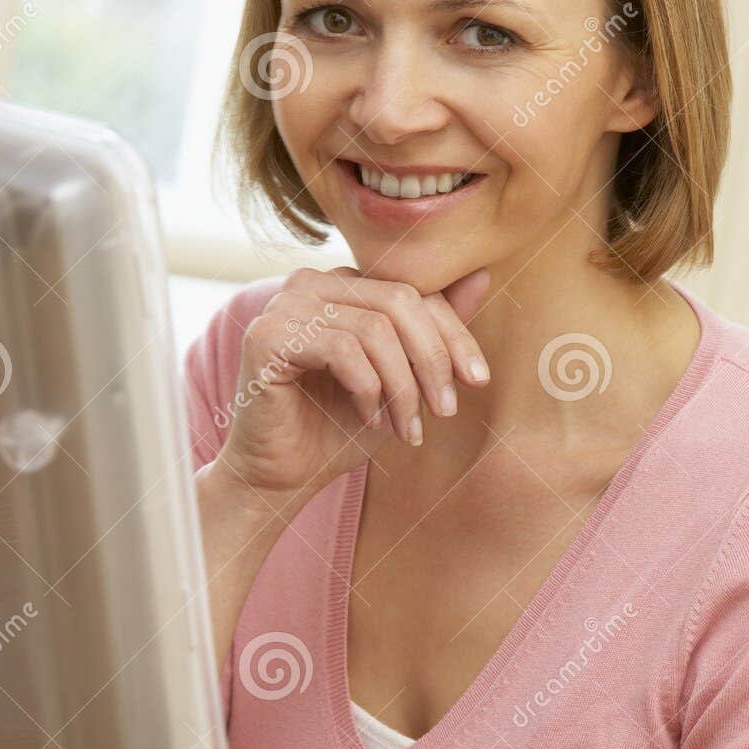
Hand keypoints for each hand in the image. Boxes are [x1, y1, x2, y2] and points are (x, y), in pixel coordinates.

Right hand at [217, 263, 491, 496]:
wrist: (282, 474)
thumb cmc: (339, 426)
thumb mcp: (402, 378)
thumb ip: (435, 330)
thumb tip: (482, 274)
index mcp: (344, 285)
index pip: (415, 292)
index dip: (454, 336)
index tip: (478, 380)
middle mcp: (312, 283)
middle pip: (400, 302)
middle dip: (433, 360)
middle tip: (445, 411)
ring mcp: (285, 305)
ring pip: (376, 329)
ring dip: (402, 388)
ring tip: (408, 430)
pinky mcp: (266, 335)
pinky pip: (342, 350)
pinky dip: (368, 391)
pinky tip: (370, 421)